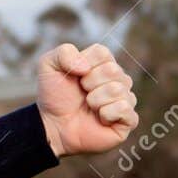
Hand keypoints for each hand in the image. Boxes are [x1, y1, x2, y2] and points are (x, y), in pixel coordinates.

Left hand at [35, 43, 138, 157]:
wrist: (53, 125)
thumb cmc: (54, 95)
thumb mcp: (48, 66)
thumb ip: (64, 53)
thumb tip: (86, 67)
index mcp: (103, 63)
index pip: (103, 53)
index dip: (84, 64)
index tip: (74, 75)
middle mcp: (118, 79)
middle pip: (112, 70)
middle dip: (88, 83)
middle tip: (82, 93)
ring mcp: (125, 98)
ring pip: (117, 90)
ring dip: (94, 100)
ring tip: (88, 106)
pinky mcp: (129, 119)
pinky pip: (124, 108)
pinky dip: (106, 114)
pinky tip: (99, 118)